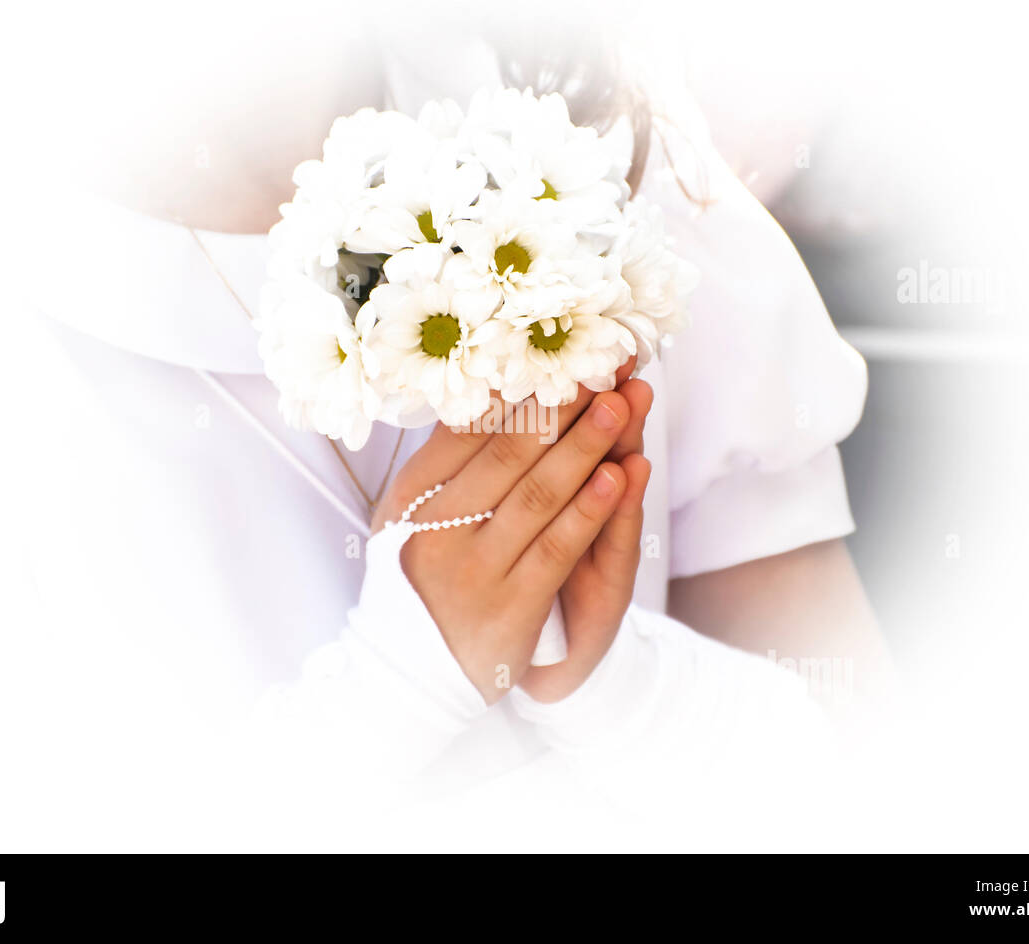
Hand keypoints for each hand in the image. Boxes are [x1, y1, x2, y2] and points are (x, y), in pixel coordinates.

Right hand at [372, 373, 636, 703]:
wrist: (409, 673)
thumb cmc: (419, 581)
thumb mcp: (408, 519)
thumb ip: (441, 461)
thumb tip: (483, 388)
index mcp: (412, 499)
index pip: (469, 431)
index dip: (520, 390)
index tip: (560, 356)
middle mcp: (436, 530)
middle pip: (507, 455)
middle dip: (560, 407)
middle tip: (600, 367)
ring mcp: (472, 570)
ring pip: (536, 496)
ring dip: (583, 447)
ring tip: (621, 406)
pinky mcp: (509, 608)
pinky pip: (554, 550)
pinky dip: (587, 512)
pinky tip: (616, 478)